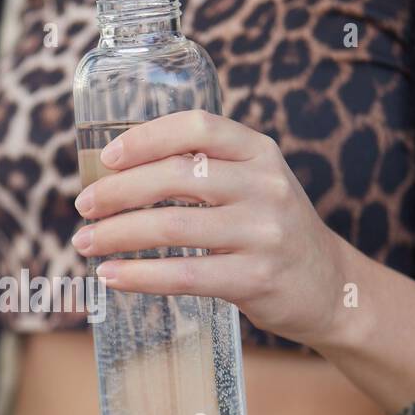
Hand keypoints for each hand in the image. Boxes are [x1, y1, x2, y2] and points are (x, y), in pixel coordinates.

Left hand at [71, 110, 351, 347]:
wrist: (331, 288)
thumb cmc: (270, 231)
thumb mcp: (253, 185)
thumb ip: (203, 171)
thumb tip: (114, 176)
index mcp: (259, 152)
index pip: (196, 126)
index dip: (145, 138)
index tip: (106, 158)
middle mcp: (265, 185)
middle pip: (175, 176)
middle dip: (116, 192)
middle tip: (83, 207)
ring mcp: (264, 232)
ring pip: (172, 226)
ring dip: (117, 235)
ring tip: (85, 243)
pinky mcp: (257, 278)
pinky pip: (185, 274)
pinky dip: (140, 275)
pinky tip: (111, 275)